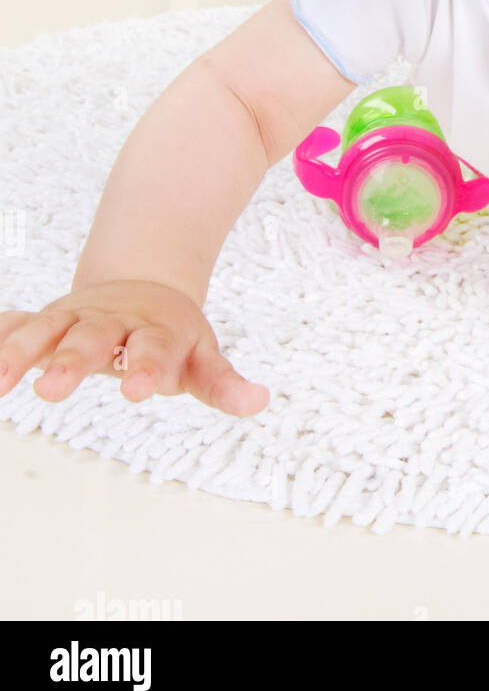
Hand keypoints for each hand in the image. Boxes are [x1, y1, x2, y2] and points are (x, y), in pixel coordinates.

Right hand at [0, 280, 269, 416]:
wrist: (144, 289)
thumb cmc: (174, 337)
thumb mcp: (201, 357)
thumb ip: (223, 383)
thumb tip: (260, 401)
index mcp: (157, 331)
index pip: (155, 351)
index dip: (148, 369)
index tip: (137, 392)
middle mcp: (114, 322)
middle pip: (93, 337)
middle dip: (73, 360)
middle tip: (53, 390)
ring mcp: (77, 318)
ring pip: (46, 329)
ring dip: (21, 351)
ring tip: (1, 380)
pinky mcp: (46, 321)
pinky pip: (16, 325)